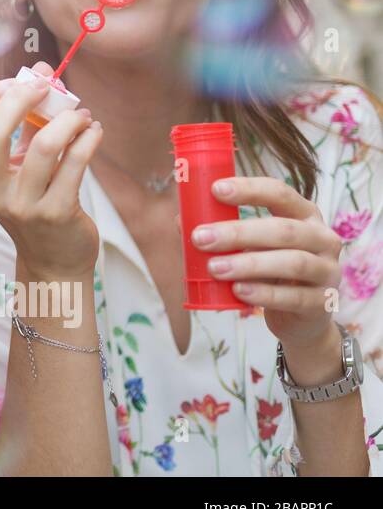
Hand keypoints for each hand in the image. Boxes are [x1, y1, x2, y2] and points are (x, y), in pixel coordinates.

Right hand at [0, 62, 102, 280]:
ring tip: (81, 114)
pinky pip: (75, 163)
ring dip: (68, 120)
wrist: (55, 260)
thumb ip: (29, 120)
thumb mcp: (20, 165)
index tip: (14, 83)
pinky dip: (88, 137)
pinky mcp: (56, 213)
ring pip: (43, 147)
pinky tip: (94, 131)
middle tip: (47, 87)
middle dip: (21, 98)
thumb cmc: (36, 201)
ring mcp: (22, 205)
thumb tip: (41, 70)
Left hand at [193, 176, 343, 351]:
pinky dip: (264, 294)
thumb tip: (181, 220)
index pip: (280, 193)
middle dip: (238, 233)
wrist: (302, 318)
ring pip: (291, 262)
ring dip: (248, 264)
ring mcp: (328, 271)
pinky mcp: (323, 303)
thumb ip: (222, 233)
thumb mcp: (251, 248)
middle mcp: (322, 238)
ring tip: (214, 267)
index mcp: (304, 215)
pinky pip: (294, 297)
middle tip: (200, 238)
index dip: (250, 189)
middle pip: (283, 230)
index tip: (215, 189)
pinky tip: (238, 291)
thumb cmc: (271, 272)